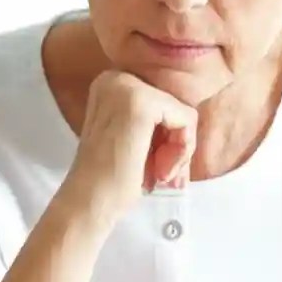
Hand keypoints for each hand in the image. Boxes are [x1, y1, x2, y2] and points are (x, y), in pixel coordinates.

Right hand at [59, 70, 197, 225]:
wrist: (88, 203)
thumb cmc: (113, 179)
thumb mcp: (136, 138)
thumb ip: (157, 121)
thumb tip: (193, 117)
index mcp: (112, 84)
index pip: (163, 103)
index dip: (167, 139)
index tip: (155, 167)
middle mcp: (116, 78)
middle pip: (175, 106)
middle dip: (175, 145)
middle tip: (158, 174)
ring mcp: (127, 87)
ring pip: (184, 114)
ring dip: (179, 151)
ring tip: (159, 174)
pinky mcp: (142, 104)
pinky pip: (187, 120)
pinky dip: (182, 150)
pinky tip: (161, 172)